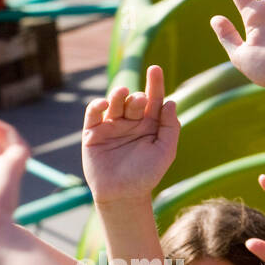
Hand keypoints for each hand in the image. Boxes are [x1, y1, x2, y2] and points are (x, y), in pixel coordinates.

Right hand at [82, 66, 178, 204]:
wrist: (122, 196)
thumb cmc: (146, 175)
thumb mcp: (165, 152)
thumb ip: (170, 128)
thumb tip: (170, 102)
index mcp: (150, 124)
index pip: (153, 98)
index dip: (155, 83)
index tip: (155, 69)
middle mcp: (131, 122)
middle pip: (134, 99)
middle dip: (137, 97)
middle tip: (140, 102)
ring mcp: (111, 126)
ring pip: (114, 102)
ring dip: (118, 95)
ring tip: (122, 94)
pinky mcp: (93, 133)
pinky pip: (93, 113)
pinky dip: (98, 105)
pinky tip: (104, 104)